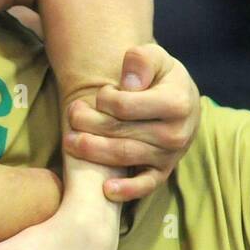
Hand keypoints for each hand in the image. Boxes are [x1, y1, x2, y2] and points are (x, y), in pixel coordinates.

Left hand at [63, 43, 200, 201]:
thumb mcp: (154, 58)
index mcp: (177, 102)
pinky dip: (127, 190)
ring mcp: (170, 155)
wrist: (180, 101)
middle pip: (119, 131)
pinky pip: (145, 185)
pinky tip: (106, 189)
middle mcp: (177, 133)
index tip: (102, 92)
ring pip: (122, 155)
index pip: (124, 106)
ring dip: (91, 150)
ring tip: (69, 140)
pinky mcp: (163, 172)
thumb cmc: (159, 78)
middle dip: (88, 123)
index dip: (105, 98)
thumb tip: (128, 82)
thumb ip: (141, 60)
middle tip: (72, 114)